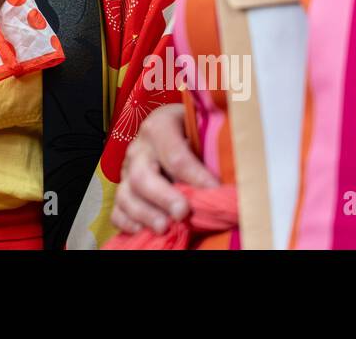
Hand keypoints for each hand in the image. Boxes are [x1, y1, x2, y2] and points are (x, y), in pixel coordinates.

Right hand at [111, 103, 217, 234]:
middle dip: (163, 197)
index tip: (214, 191)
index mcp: (159, 126)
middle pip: (143, 176)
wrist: (174, 127)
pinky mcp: (124, 188)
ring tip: (164, 228)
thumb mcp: (202, 124)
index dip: (195, 176)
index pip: (175, 155)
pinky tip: (142, 230)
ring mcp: (127, 170)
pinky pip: (118, 208)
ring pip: (126, 194)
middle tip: (182, 212)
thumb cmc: (192, 129)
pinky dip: (127, 222)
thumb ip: (214, 143)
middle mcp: (139, 148)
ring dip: (145, 214)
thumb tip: (237, 168)